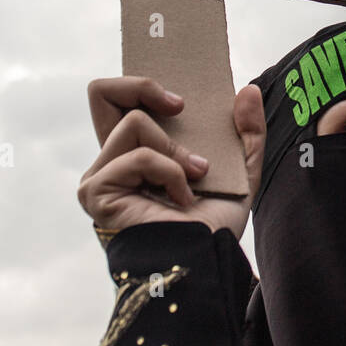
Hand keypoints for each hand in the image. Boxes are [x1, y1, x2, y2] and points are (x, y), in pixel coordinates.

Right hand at [78, 77, 265, 235]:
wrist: (205, 262)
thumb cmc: (214, 228)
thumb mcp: (243, 173)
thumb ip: (249, 133)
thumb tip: (248, 91)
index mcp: (140, 153)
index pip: (122, 101)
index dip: (141, 83)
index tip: (183, 97)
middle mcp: (115, 160)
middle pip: (100, 92)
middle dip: (142, 86)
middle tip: (180, 107)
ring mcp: (102, 175)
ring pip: (133, 122)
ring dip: (174, 150)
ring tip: (193, 178)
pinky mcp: (96, 190)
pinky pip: (138, 156)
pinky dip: (169, 173)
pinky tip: (180, 199)